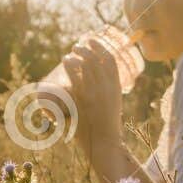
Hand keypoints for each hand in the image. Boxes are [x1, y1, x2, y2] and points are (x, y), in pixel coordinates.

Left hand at [62, 37, 123, 166]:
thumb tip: (92, 76)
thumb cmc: (107, 124)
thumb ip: (106, 89)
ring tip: (70, 53)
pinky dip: (69, 64)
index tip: (92, 41)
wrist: (104, 142)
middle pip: (96, 58)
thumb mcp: (113, 102)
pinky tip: (65, 61)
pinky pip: (74, 75)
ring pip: (85, 64)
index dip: (100, 46)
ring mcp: (94, 92)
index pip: (110, 59)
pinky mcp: (82, 99)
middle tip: (77, 46)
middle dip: (86, 47)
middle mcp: (107, 87)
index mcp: (116, 86)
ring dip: (76, 54)